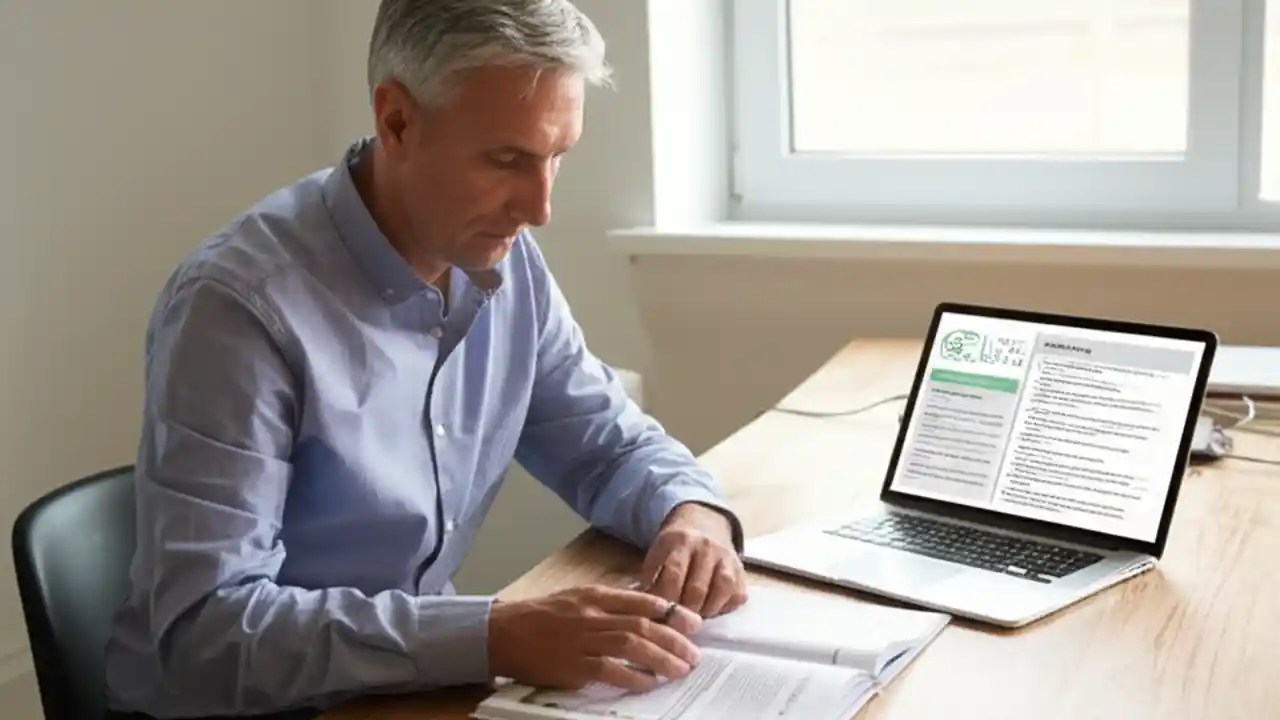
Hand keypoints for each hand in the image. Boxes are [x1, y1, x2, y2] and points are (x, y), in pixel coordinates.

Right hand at [488, 585, 702, 692]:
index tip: (693, 622)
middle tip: (695, 651)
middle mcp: (591, 614)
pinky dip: (633, 677)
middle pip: (643, 624)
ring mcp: (582, 639)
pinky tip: (649, 683)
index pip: (642, 600)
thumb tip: (644, 609)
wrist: (502, 633)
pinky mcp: (573, 665)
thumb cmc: (540, 617)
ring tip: (682, 668)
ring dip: (662, 657)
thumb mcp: (575, 599)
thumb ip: (607, 603)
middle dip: (675, 638)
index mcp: (594, 596)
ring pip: (632, 645)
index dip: (672, 612)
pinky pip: (610, 671)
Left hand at [640, 503, 747, 617]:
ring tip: (692, 619)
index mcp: (680, 541)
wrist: (705, 524)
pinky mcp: (742, 571)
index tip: (657, 614)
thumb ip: (651, 577)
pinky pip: (736, 596)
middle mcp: (707, 547)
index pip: (673, 574)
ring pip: (720, 591)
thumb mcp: (658, 553)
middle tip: (674, 622)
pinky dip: (723, 609)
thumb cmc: (675, 548)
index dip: (665, 599)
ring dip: (704, 612)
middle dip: (684, 612)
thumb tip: (646, 608)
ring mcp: (727, 558)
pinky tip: (710, 611)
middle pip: (697, 588)